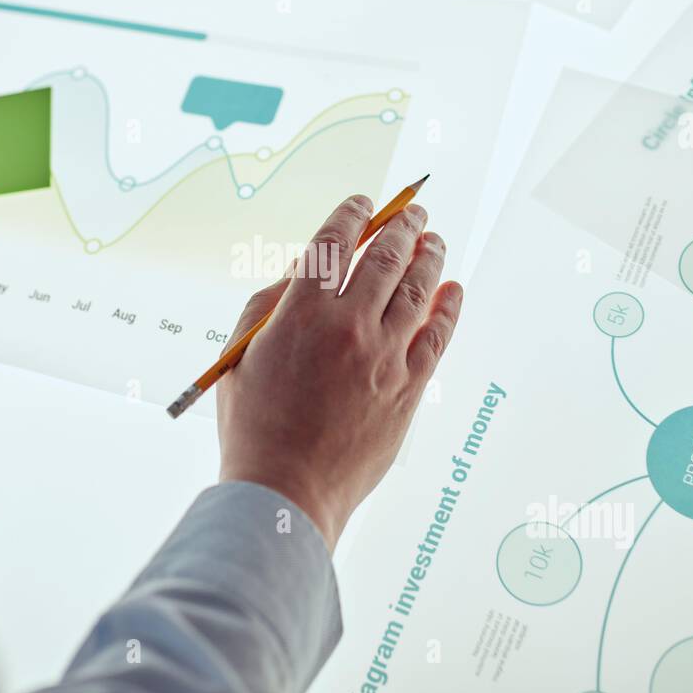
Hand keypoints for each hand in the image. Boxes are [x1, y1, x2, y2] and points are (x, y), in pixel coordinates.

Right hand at [216, 195, 463, 550]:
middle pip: (385, 257)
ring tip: (435, 238)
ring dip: (429, 255)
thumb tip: (304, 271)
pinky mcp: (408, 388)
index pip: (334, 242)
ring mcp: (385, 356)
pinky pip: (438, 335)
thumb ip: (269, 306)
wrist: (288, 490)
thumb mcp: (240, 356)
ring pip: (417, 288)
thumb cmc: (254, 425)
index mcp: (300, 312)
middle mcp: (349, 325)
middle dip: (402, 225)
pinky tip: (452, 289)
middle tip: (412, 210)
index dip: (352, 214)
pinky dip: (448, 306)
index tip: (364, 201)